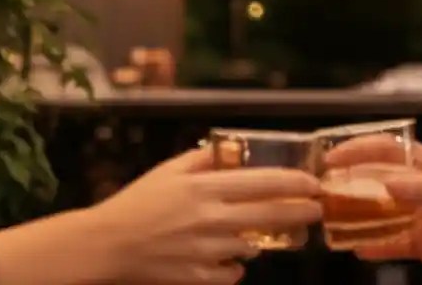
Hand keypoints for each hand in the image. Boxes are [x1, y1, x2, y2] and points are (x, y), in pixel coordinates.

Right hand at [85, 146, 322, 284]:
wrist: (106, 244)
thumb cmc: (136, 203)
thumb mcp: (167, 171)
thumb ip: (201, 158)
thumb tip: (231, 150)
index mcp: (203, 187)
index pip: (263, 183)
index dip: (295, 184)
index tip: (313, 183)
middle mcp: (210, 218)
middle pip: (271, 216)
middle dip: (301, 212)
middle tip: (315, 210)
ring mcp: (206, 251)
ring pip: (254, 247)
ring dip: (266, 240)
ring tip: (268, 233)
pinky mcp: (198, 277)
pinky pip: (233, 274)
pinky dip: (236, 266)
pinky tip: (232, 258)